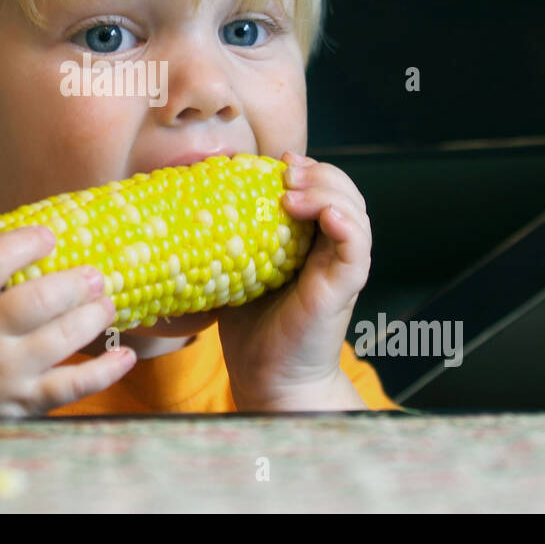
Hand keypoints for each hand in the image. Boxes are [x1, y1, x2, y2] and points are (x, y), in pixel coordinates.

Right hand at [0, 226, 135, 419]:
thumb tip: (16, 234)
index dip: (25, 241)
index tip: (48, 234)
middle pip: (38, 300)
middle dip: (76, 281)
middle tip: (96, 273)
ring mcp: (3, 374)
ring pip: (62, 339)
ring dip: (94, 316)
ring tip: (107, 302)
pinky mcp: (21, 403)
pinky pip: (72, 387)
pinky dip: (105, 372)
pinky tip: (125, 355)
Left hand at [217, 151, 372, 410]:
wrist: (267, 379)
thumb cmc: (251, 329)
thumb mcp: (234, 271)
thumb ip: (229, 239)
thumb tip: (188, 204)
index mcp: (310, 242)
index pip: (321, 189)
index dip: (305, 169)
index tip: (273, 163)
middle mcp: (331, 250)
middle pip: (343, 190)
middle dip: (317, 171)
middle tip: (285, 171)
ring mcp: (341, 268)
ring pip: (354, 211)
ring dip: (327, 190)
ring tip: (293, 192)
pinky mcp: (344, 288)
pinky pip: (356, 248)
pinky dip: (346, 224)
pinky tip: (326, 215)